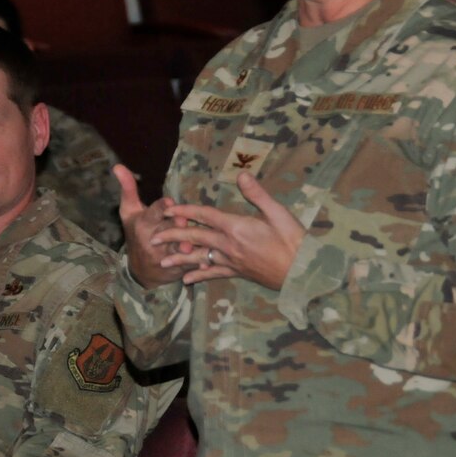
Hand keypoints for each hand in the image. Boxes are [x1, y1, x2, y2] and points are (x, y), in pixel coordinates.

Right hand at [113, 164, 198, 288]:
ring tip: (191, 246)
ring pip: (176, 250)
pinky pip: (186, 264)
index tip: (169, 201)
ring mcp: (163, 256)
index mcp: (143, 223)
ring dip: (184, 247)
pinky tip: (206, 263)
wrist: (140, 270)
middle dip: (175, 226)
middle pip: (166, 230)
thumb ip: (128, 188)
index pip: (153, 213)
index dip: (161, 208)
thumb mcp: (130, 211)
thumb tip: (118, 165)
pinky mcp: (175, 267)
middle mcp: (152, 240)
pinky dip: (196, 263)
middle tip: (183, 222)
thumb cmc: (137, 232)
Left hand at [154, 172, 304, 290]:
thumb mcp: (278, 212)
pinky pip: (214, 274)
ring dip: (180, 260)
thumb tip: (242, 175)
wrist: (302, 272)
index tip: (168, 209)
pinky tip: (187, 280)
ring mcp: (232, 261)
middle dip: (173, 236)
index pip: (205, 216)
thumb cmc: (293, 240)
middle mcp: (229, 245)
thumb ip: (257, 194)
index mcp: (237, 227)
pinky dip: (200, 276)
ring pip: (200, 259)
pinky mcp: (238, 272)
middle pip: (195, 238)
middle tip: (153, 237)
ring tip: (162, 262)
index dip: (185, 211)